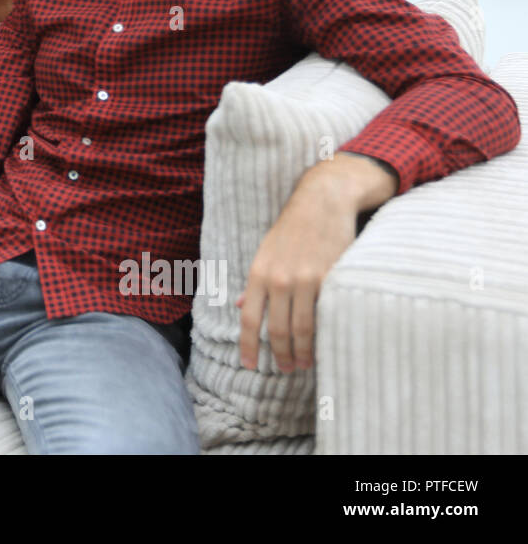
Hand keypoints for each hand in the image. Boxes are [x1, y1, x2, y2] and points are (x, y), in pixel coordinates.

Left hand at [237, 156, 392, 372]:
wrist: (321, 203)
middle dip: (281, 355)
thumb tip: (240, 307)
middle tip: (287, 369)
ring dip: (304, 351)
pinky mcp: (331, 278)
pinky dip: (325, 333)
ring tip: (306, 363)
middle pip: (278, 330)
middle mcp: (279, 279)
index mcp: (259, 274)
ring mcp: (306, 280)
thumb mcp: (264, 254)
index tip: (248, 366)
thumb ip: (254, 284)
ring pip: (303, 328)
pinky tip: (326, 343)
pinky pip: (326, 314)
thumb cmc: (291, 230)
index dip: (248, 346)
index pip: (249, 320)